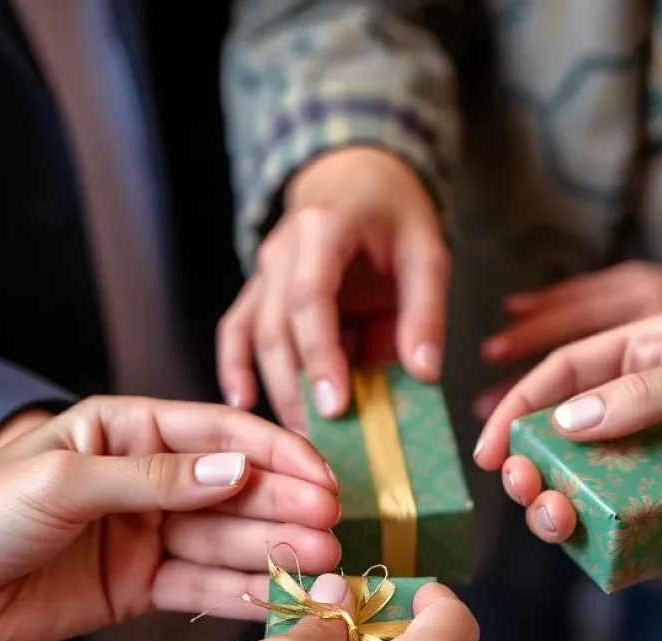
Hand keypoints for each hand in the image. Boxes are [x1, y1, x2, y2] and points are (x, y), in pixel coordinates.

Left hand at [0, 396, 340, 640]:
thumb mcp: (63, 482)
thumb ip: (154, 478)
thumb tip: (237, 470)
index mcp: (125, 430)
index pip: (217, 433)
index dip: (274, 454)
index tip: (321, 478)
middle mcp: (146, 480)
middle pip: (232, 490)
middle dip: (284, 507)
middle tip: (331, 527)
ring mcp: (147, 534)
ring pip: (225, 539)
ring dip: (274, 550)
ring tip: (321, 564)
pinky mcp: (141, 585)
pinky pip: (201, 584)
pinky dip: (241, 591)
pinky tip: (281, 595)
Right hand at [217, 147, 448, 428]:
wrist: (356, 177)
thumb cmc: (394, 214)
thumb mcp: (426, 252)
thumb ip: (426, 312)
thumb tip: (424, 373)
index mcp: (323, 228)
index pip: (311, 299)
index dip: (321, 356)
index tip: (335, 405)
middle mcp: (281, 250)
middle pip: (277, 328)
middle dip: (296, 389)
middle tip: (320, 442)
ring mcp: (264, 272)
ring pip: (254, 336)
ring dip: (275, 390)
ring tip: (299, 439)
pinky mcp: (260, 292)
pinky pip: (237, 329)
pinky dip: (234, 366)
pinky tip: (242, 403)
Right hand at [474, 313, 661, 544]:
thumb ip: (643, 394)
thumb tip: (566, 422)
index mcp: (651, 350)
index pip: (567, 371)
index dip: (520, 405)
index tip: (492, 449)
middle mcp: (645, 398)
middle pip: (565, 429)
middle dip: (532, 461)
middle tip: (521, 489)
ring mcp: (660, 449)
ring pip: (589, 475)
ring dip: (560, 500)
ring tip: (554, 519)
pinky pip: (627, 511)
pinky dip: (603, 529)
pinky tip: (593, 541)